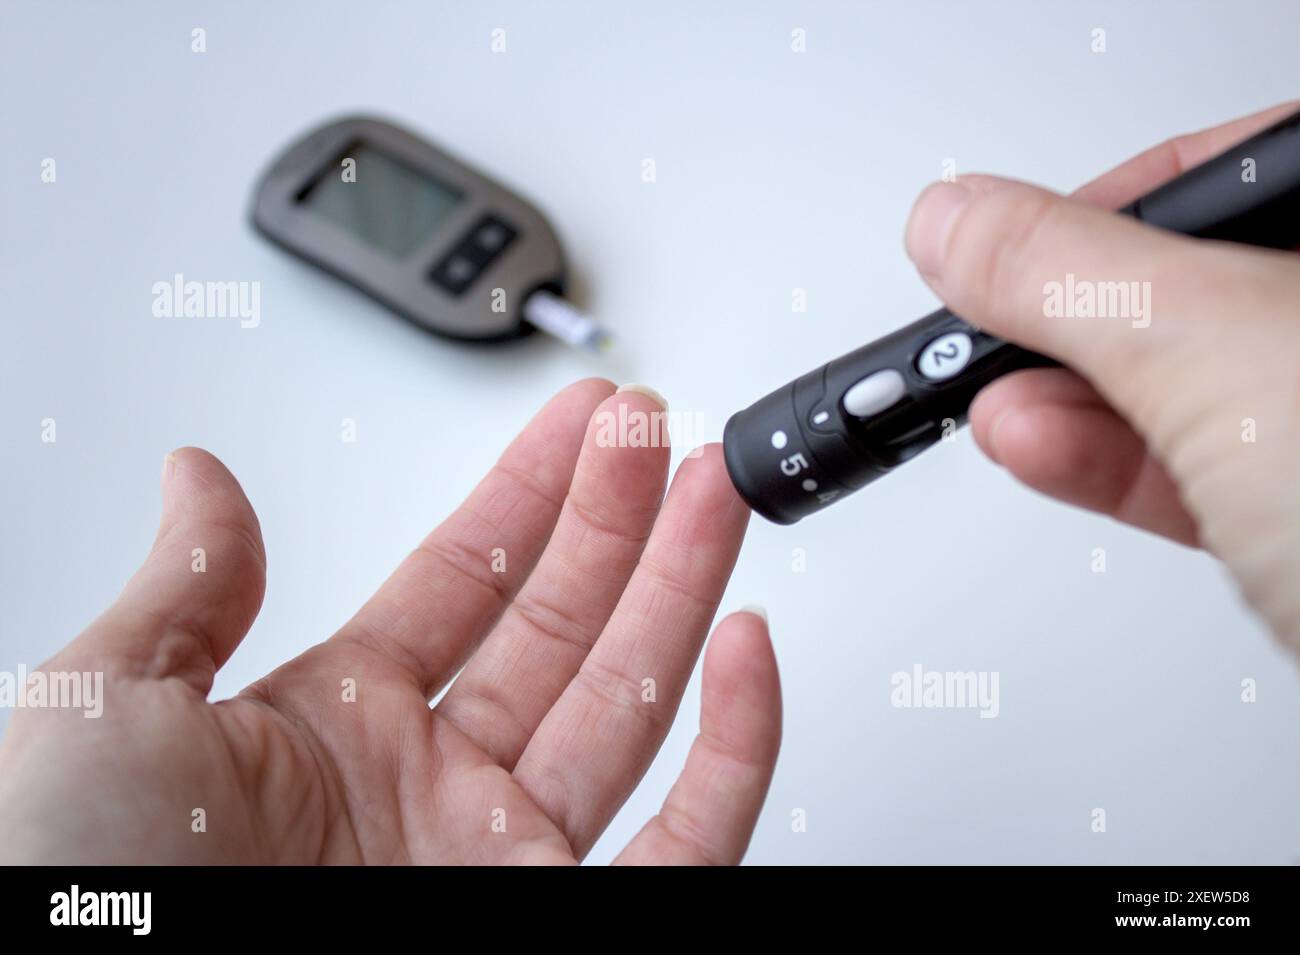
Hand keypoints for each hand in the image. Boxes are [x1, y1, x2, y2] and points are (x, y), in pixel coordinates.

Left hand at [0, 380, 780, 863]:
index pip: (466, 577)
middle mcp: (431, 789)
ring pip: (634, 703)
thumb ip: (185, 594)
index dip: (532, 489)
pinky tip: (744, 649)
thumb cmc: (81, 893)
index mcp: (331, 727)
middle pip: (561, 622)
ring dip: (685, 588)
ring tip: (716, 491)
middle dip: (618, 515)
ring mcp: (504, 858)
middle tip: (657, 430)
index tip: (583, 423)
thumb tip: (200, 481)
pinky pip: (686, 840)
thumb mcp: (105, 710)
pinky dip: (735, 744)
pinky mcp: (567, 926)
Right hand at [903, 102, 1299, 654]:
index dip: (1095, 203)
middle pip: (1190, 282)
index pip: (1224, 172)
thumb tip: (959, 224)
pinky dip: (1103, 459)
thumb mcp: (1223, 356)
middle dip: (1066, 320)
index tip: (999, 247)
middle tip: (983, 337)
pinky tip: (1038, 445)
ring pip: (1187, 383)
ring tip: (993, 401)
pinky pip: (1193, 463)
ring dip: (1068, 399)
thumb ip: (1070, 274)